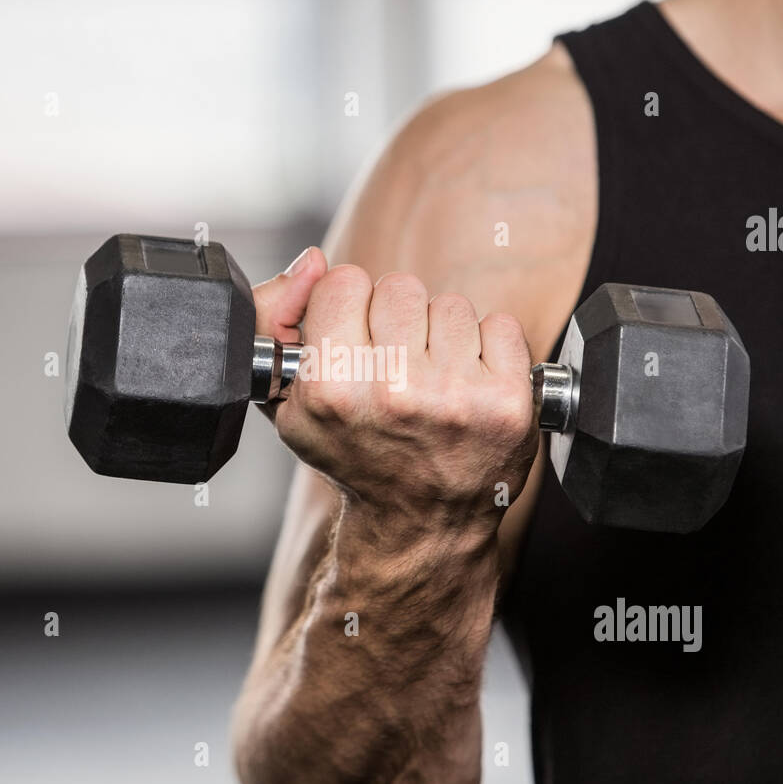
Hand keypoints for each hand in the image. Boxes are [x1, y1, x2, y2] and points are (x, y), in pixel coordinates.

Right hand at [260, 261, 538, 532]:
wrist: (419, 523)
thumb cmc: (354, 455)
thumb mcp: (288, 403)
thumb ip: (275, 319)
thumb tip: (311, 260)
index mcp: (332, 388)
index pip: (343, 282)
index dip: (349, 308)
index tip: (356, 341)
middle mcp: (394, 393)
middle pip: (400, 287)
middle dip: (399, 319)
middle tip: (397, 366)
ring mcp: (456, 398)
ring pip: (452, 305)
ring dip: (444, 336)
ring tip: (434, 381)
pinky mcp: (507, 404)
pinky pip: (501, 326)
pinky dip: (489, 349)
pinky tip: (469, 385)